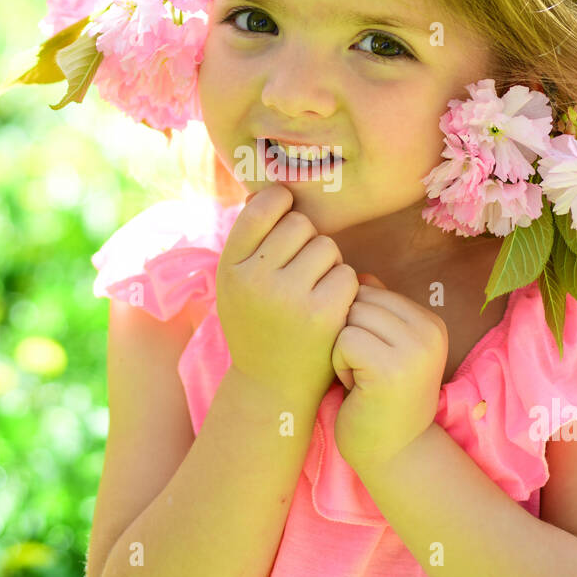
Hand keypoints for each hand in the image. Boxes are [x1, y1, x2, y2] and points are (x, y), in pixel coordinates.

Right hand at [216, 183, 358, 408]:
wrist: (272, 387)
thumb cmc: (258, 324)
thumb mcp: (237, 284)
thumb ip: (249, 241)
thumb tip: (272, 189)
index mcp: (230, 266)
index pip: (263, 205)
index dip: (282, 204)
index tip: (287, 217)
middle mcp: (254, 278)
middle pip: (301, 223)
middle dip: (308, 241)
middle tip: (300, 271)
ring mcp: (288, 296)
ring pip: (327, 246)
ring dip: (329, 264)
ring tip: (313, 291)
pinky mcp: (322, 314)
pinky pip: (346, 274)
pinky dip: (344, 288)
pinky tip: (330, 309)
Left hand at [332, 273, 448, 472]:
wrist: (393, 454)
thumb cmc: (379, 398)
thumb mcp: (386, 347)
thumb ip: (377, 311)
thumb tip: (355, 274)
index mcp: (431, 322)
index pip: (372, 291)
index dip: (357, 323)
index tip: (369, 358)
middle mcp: (429, 331)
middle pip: (359, 299)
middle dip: (348, 332)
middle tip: (362, 370)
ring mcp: (414, 349)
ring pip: (349, 316)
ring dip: (341, 348)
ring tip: (359, 377)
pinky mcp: (391, 368)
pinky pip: (344, 340)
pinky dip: (339, 364)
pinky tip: (354, 387)